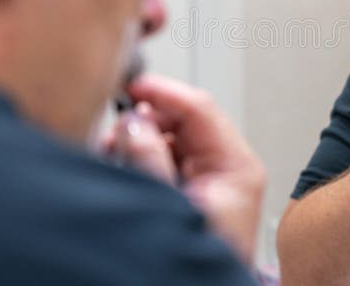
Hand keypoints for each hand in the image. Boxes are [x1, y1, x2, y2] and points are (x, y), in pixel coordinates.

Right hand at [117, 74, 265, 264]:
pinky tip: (123, 170)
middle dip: (145, 122)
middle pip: (182, 122)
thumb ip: (150, 161)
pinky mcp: (192, 192)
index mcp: (236, 166)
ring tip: (113, 156)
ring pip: (168, 140)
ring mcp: (209, 180)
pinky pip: (163, 162)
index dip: (163, 93)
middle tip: (113, 133)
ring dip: (138, 142)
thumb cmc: (206, 261)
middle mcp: (226, 167)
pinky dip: (140, 160)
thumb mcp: (175, 206)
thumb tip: (132, 123)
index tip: (131, 87)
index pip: (200, 109)